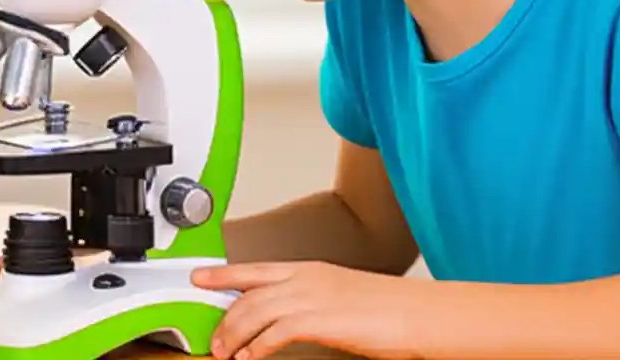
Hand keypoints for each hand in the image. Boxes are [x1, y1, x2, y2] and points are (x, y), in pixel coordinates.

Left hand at [191, 261, 425, 359]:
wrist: (420, 314)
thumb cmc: (388, 309)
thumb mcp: (339, 296)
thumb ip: (310, 303)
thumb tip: (286, 320)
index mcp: (309, 270)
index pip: (254, 269)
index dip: (223, 274)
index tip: (199, 278)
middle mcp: (305, 279)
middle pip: (248, 292)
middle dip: (224, 316)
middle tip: (212, 339)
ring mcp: (312, 297)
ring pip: (255, 312)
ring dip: (235, 335)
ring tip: (226, 354)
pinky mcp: (320, 319)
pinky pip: (275, 332)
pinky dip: (257, 346)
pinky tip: (251, 358)